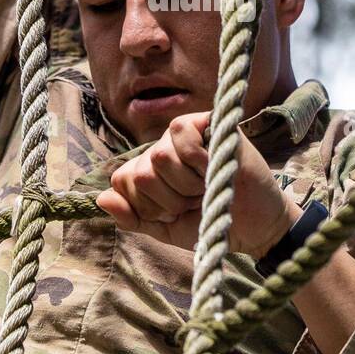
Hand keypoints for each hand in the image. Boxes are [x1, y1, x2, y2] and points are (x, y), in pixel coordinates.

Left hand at [94, 112, 302, 259]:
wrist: (253, 229)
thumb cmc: (210, 222)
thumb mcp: (164, 228)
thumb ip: (132, 216)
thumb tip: (100, 198)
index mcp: (150, 167)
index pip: (121, 180)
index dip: (147, 206)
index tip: (175, 213)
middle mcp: (165, 145)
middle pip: (140, 171)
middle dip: (169, 199)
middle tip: (195, 200)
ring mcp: (188, 133)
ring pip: (157, 155)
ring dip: (185, 184)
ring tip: (205, 187)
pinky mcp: (211, 123)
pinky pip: (181, 132)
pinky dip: (195, 159)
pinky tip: (212, 168)